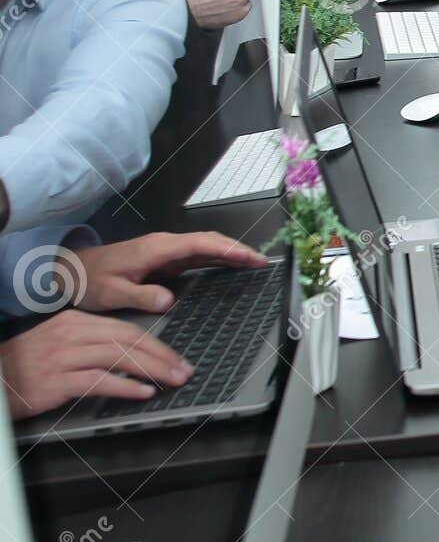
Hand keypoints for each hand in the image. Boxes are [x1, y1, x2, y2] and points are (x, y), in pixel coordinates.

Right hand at [2, 310, 191, 419]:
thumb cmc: (27, 364)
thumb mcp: (61, 342)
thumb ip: (94, 343)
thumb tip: (133, 355)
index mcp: (77, 322)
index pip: (127, 329)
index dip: (157, 345)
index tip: (177, 358)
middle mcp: (72, 334)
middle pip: (129, 340)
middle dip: (162, 355)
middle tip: (184, 370)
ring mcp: (64, 356)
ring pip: (119, 357)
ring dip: (152, 370)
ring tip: (173, 380)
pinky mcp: (57, 380)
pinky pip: (99, 381)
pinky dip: (125, 386)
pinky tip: (144, 392)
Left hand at [75, 232, 268, 313]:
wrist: (72, 272)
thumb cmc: (91, 280)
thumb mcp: (112, 293)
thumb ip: (141, 295)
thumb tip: (169, 300)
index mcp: (157, 249)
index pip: (201, 244)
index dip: (230, 249)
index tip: (252, 258)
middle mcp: (165, 246)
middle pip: (210, 242)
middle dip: (238, 250)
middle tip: (263, 262)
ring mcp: (166, 252)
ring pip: (206, 247)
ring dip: (231, 253)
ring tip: (255, 264)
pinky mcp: (166, 260)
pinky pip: (198, 256)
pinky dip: (218, 259)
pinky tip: (231, 266)